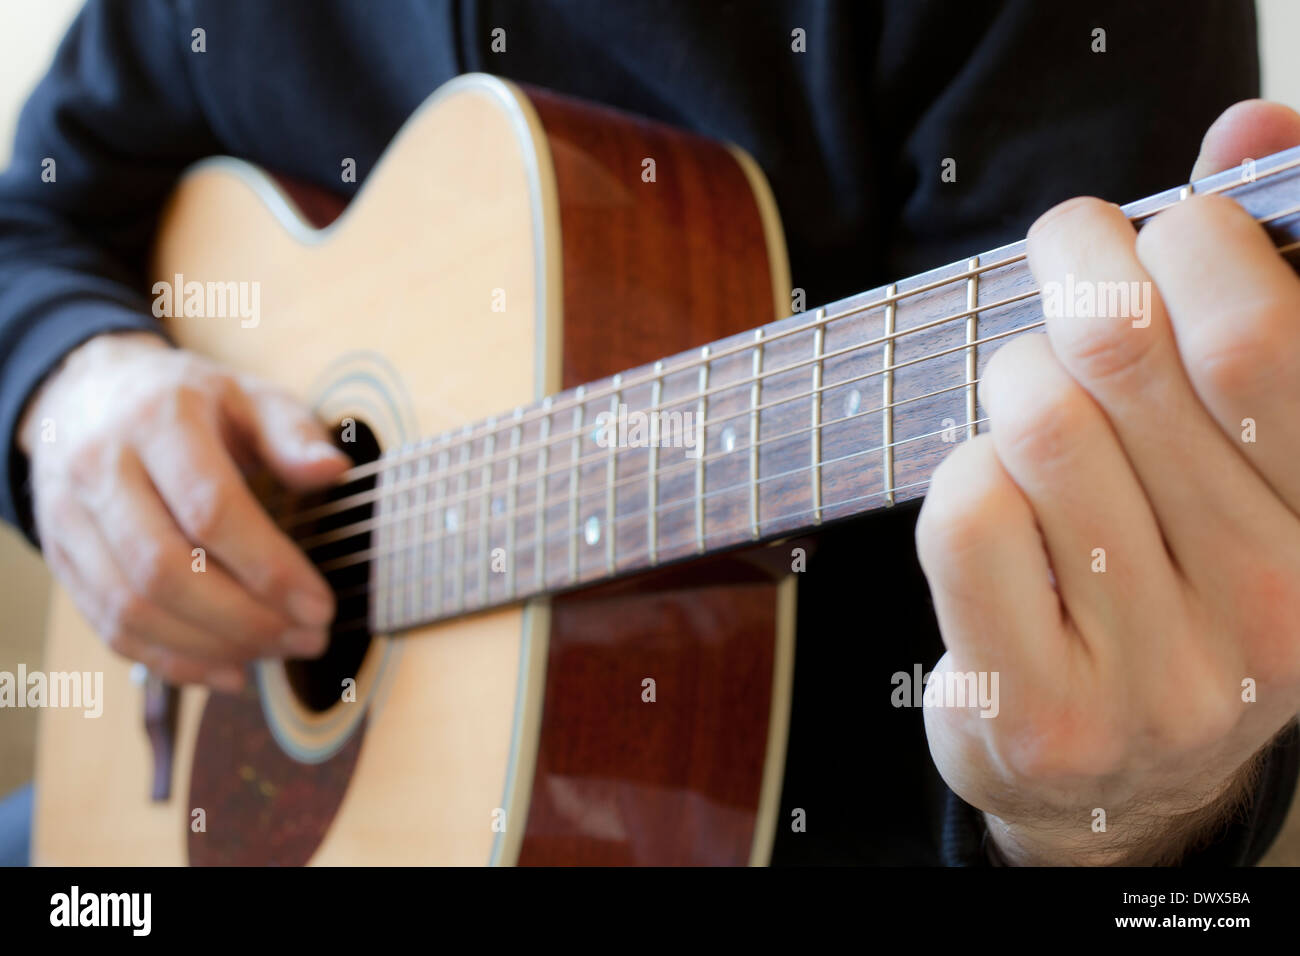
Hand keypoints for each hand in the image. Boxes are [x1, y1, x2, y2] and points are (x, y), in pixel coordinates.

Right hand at [20, 331, 350, 691]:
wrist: (87, 394)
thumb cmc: (189, 401)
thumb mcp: (249, 397)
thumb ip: (293, 433)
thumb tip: (332, 470)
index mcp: (158, 420)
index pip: (210, 509)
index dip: (269, 567)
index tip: (321, 605)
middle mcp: (101, 467)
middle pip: (164, 569)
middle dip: (244, 620)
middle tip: (307, 638)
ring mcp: (69, 517)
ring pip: (131, 607)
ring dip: (212, 647)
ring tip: (276, 652)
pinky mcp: (61, 559)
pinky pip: (110, 628)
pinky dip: (172, 661)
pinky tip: (229, 669)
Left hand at [916, 100, 1299, 864]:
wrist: (1119, 773)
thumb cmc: (1177, 573)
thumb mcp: (1247, 450)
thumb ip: (1260, 291)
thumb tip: (1252, 131)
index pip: (1256, 340)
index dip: (1183, 241)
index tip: (1149, 231)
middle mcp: (1262, 609)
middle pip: (1122, 363)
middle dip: (1072, 272)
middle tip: (1062, 260)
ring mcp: (1147, 672)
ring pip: (1034, 428)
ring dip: (1009, 375)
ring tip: (1025, 391)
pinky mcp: (1034, 707)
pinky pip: (966, 514)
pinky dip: (960, 470)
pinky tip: (992, 496)